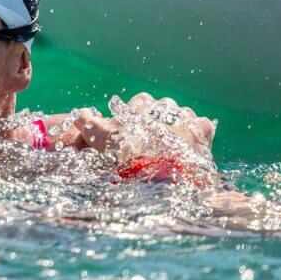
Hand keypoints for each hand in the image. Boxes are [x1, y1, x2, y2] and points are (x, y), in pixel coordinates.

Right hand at [66, 92, 216, 158]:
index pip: (140, 103)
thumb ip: (89, 124)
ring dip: (179, 129)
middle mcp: (165, 105)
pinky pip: (203, 126)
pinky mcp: (203, 129)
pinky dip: (198, 135)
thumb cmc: (130, 157)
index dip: (137, 117)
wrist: (164, 176)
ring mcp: (186, 115)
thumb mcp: (104, 141)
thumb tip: (77, 114)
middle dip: (158, 124)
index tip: (136, 133)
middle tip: (153, 146)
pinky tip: (193, 147)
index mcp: (143, 104)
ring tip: (174, 150)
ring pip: (183, 117)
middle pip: (162, 109)